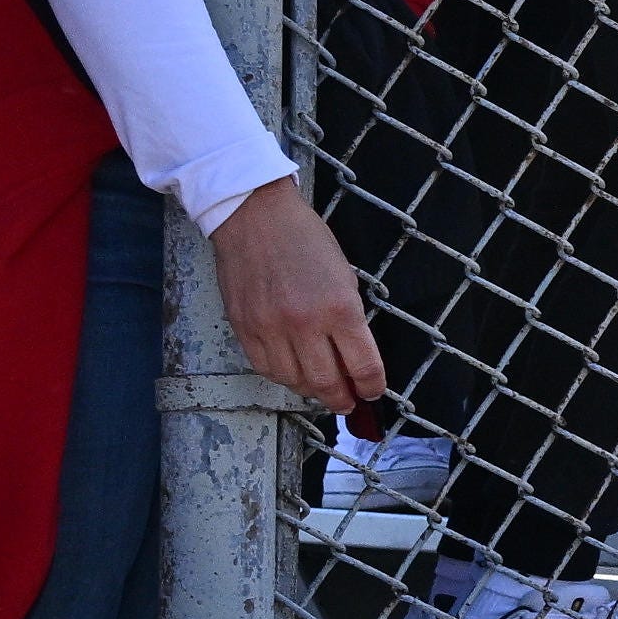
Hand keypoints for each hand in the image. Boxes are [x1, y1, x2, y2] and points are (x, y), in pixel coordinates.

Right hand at [207, 174, 382, 411]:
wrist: (255, 216)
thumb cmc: (305, 239)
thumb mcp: (344, 277)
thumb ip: (349, 320)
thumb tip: (354, 358)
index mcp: (340, 308)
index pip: (363, 366)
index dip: (371, 387)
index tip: (372, 391)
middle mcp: (305, 323)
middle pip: (327, 383)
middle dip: (342, 399)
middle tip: (348, 402)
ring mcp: (271, 328)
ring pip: (294, 381)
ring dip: (312, 390)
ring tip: (321, 388)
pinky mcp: (245, 327)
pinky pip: (265, 368)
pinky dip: (283, 376)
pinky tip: (293, 372)